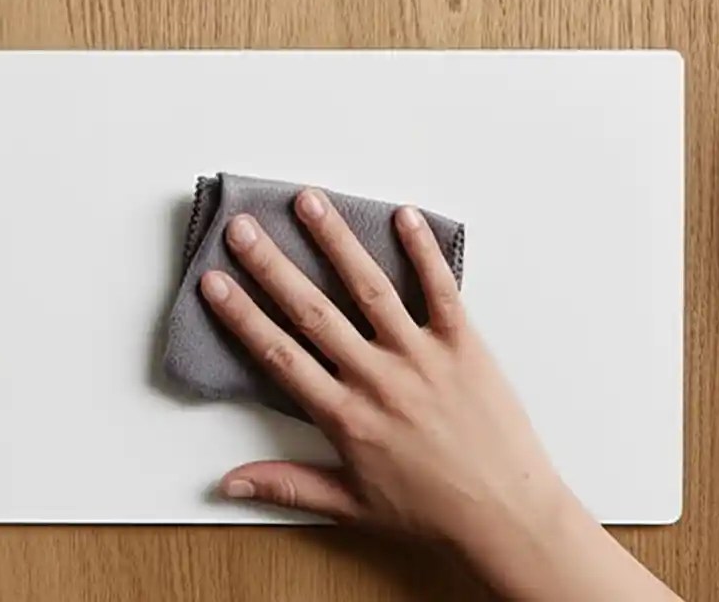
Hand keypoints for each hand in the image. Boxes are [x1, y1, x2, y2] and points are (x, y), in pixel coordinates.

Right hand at [200, 189, 678, 600]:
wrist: (505, 516)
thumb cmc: (430, 513)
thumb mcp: (351, 506)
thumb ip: (286, 485)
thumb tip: (227, 485)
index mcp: (345, 417)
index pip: (280, 355)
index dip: (241, 315)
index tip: (213, 281)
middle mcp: (378, 380)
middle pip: (313, 311)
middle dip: (272, 266)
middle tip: (243, 227)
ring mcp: (422, 357)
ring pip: (370, 289)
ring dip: (337, 242)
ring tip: (309, 201)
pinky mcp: (465, 346)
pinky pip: (441, 290)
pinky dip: (423, 251)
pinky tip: (403, 215)